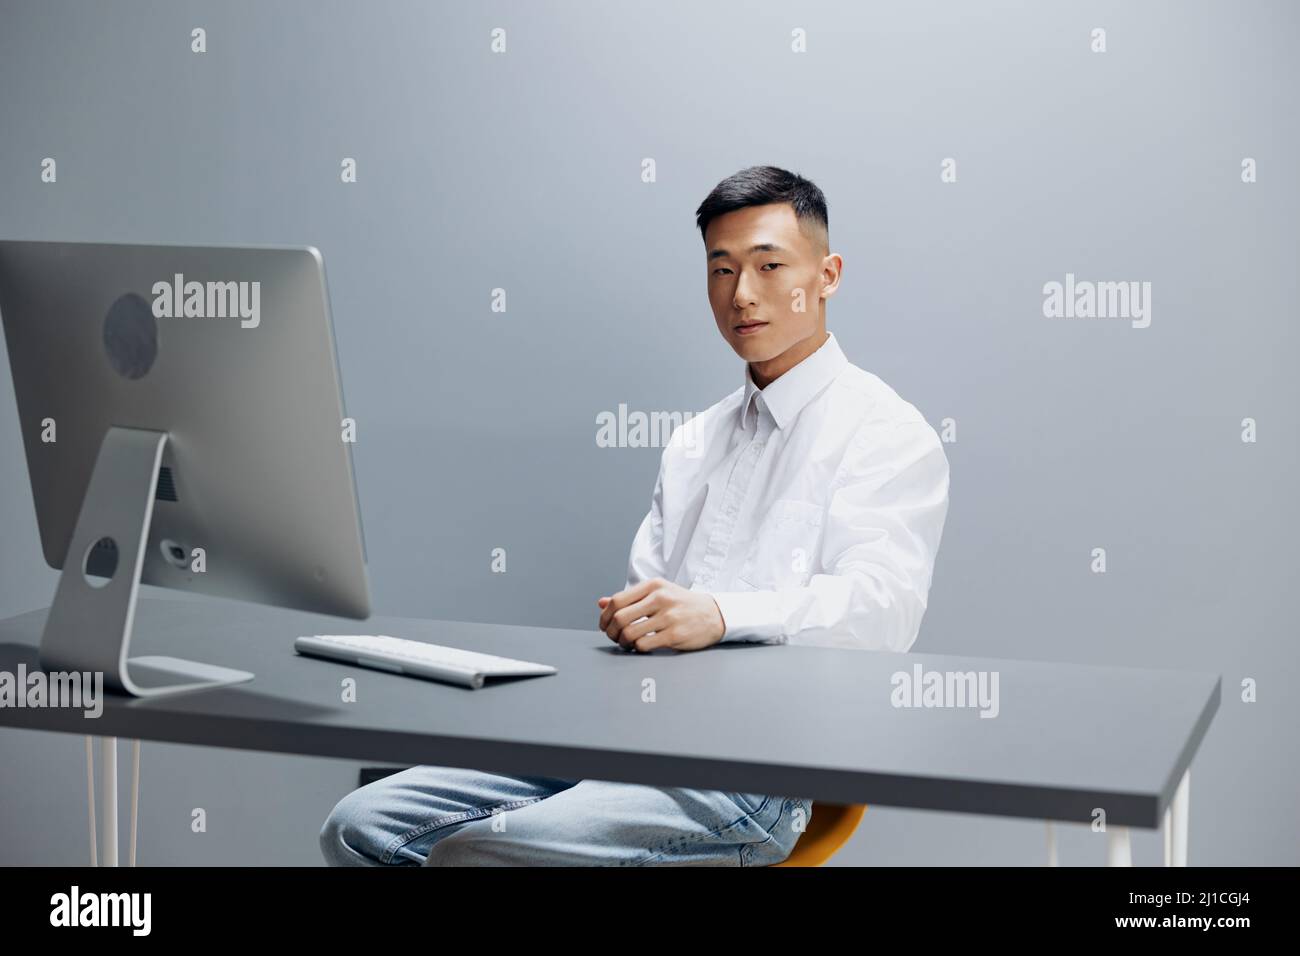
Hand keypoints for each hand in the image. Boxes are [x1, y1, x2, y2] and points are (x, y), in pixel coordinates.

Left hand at [596, 577, 725, 651]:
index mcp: (653, 585)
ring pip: (630, 633)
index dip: (605, 616)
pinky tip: (640, 646)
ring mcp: (668, 617)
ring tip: (626, 643)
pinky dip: (636, 648)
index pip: (617, 600)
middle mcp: (660, 598)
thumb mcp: (658, 592)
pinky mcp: (674, 635)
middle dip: (611, 631)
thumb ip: (630, 598)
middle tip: (613, 636)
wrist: (714, 614)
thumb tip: (601, 603)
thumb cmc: (682, 604)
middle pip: (620, 618)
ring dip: (622, 642)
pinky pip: (644, 645)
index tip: (605, 624)